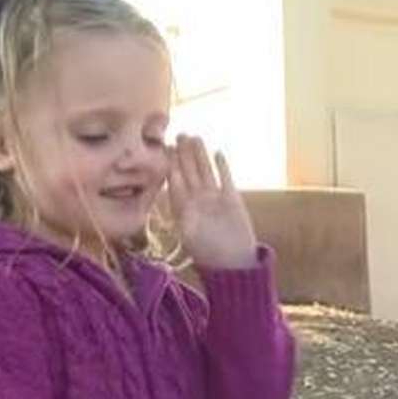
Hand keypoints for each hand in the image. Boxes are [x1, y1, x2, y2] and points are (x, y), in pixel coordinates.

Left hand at [167, 134, 258, 269]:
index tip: (164, 148)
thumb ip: (185, 218)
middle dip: (183, 154)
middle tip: (179, 135)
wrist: (233, 263)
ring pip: (205, 171)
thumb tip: (180, 203)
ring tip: (195, 137)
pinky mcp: (232, 199)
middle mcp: (197, 200)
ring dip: (200, 155)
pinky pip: (226, 179)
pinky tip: (218, 152)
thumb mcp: (191, 237)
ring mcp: (214, 198)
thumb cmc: (209, 254)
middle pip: (189, 172)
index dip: (170, 165)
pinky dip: (222, 167)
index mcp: (183, 208)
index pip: (175, 181)